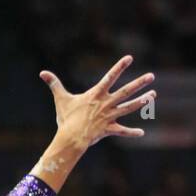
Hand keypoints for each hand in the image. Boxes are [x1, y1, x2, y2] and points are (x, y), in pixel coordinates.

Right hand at [40, 55, 154, 152]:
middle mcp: (106, 104)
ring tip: (153, 96)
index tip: (130, 58)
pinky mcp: (109, 129)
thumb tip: (42, 72)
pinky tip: (141, 133)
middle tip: (151, 76)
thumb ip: (54, 84)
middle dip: (139, 83)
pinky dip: (131, 133)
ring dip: (141, 101)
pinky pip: (122, 131)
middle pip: (126, 92)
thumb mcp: (60, 99)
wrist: (71, 138)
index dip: (119, 67)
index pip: (110, 77)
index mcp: (96, 95)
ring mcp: (109, 116)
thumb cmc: (66, 118)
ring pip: (129, 107)